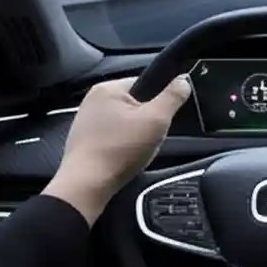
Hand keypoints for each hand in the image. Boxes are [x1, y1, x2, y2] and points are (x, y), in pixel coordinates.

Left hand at [42, 76, 191, 224]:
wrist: (87, 185)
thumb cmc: (120, 150)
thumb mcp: (156, 120)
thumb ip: (172, 97)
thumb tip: (183, 80)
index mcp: (108, 87)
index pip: (145, 84)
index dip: (159, 102)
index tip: (160, 121)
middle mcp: (93, 100)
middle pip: (135, 106)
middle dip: (146, 123)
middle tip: (148, 139)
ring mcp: (86, 121)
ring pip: (125, 124)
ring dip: (135, 137)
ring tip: (134, 152)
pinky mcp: (84, 140)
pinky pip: (112, 138)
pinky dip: (121, 147)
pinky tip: (123, 159)